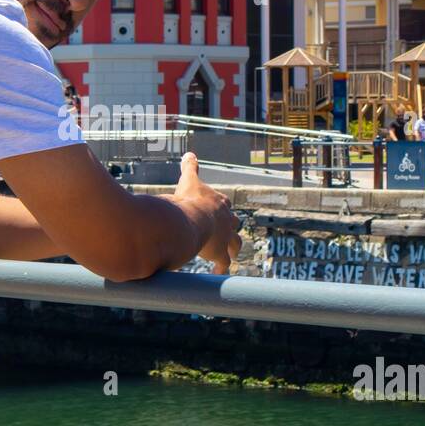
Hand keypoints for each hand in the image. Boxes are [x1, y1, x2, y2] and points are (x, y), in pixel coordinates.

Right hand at [172, 152, 241, 273]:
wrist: (192, 219)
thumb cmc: (190, 199)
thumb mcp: (189, 180)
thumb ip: (190, 167)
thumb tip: (189, 153)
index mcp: (219, 203)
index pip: (224, 205)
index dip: (221, 209)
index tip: (218, 213)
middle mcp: (227, 220)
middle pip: (234, 224)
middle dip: (230, 228)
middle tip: (227, 233)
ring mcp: (225, 238)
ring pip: (235, 244)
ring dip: (232, 249)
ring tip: (229, 255)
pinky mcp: (220, 253)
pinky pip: (224, 263)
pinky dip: (221, 267)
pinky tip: (217, 272)